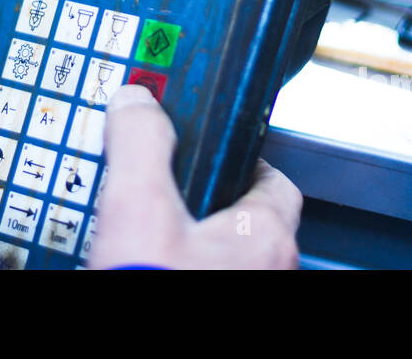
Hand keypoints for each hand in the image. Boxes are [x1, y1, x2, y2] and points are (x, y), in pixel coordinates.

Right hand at [89, 83, 302, 268]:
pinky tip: (142, 263)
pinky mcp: (216, 308)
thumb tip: (136, 102)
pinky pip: (200, 273)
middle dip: (206, 202)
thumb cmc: (156, 289)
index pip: (275, 182)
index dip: (241, 160)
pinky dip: (176, 264)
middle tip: (164, 194)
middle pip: (244, 220)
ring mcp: (242, 287)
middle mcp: (267, 270)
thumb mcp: (139, 210)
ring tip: (143, 234)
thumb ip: (140, 146)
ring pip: (222, 255)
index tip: (210, 150)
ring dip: (189, 240)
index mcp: (264, 237)